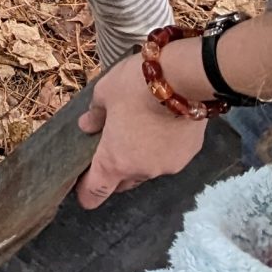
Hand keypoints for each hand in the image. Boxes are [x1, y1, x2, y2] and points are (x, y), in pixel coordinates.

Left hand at [77, 47, 208, 208]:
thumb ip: (95, 114)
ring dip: (140, 159)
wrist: (184, 78)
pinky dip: (161, 149)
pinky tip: (162, 127)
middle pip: (123, 182)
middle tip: (111, 148)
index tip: (81, 190)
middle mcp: (142, 170)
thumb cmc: (135, 86)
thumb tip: (87, 126)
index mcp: (114, 160)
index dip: (86, 193)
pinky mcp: (190, 155)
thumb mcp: (105, 92)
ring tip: (139, 132)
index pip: (96, 191)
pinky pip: (169, 157)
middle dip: (114, 172)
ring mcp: (168, 166)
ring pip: (148, 170)